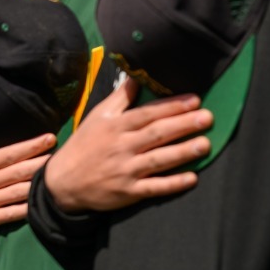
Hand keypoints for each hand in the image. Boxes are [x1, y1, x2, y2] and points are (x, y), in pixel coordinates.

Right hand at [0, 133, 55, 244]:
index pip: (9, 153)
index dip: (31, 146)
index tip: (48, 137)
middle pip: (19, 171)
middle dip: (41, 161)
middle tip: (60, 153)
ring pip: (18, 191)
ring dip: (38, 183)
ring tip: (56, 175)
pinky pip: (11, 214)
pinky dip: (27, 208)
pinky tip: (41, 202)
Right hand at [43, 75, 211, 212]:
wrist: (62, 182)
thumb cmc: (83, 146)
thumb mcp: (97, 117)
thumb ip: (120, 98)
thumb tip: (136, 77)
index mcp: (115, 127)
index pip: (147, 114)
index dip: (171, 106)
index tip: (194, 100)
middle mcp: (121, 147)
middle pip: (157, 134)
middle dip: (183, 125)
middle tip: (207, 118)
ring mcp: (125, 171)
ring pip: (158, 160)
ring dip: (183, 152)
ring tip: (205, 144)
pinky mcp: (128, 192)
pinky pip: (154, 187)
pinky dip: (173, 183)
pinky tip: (192, 178)